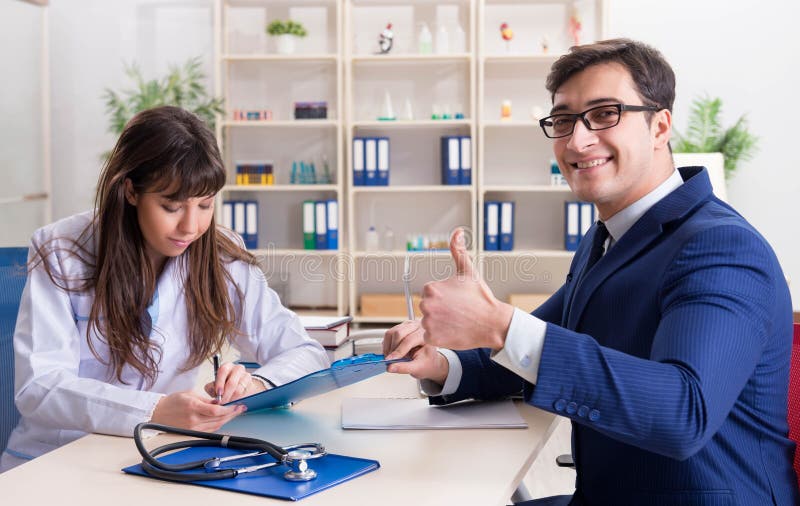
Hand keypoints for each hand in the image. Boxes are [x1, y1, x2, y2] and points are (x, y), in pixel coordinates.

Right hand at [150, 391, 245, 431]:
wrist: (158, 413)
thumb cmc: (173, 401)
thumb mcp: (190, 394)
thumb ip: (206, 399)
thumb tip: (220, 402)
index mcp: (193, 406)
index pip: (216, 410)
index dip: (229, 409)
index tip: (238, 406)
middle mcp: (193, 419)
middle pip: (218, 419)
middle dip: (232, 414)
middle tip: (241, 408)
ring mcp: (192, 428)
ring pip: (216, 425)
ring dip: (227, 419)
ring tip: (235, 413)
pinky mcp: (192, 433)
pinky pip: (209, 430)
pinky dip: (218, 424)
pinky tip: (224, 419)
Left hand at [203, 362, 267, 404]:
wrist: (237, 384)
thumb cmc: (223, 384)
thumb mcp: (214, 384)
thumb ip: (211, 388)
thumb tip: (214, 395)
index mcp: (227, 366)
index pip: (223, 371)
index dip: (219, 383)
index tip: (218, 394)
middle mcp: (238, 369)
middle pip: (232, 382)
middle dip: (225, 395)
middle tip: (221, 403)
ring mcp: (246, 376)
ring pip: (239, 390)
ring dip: (231, 400)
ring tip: (226, 405)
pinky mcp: (251, 384)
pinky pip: (244, 395)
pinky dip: (238, 401)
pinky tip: (233, 404)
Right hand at [383, 320, 448, 383]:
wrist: (428, 360)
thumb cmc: (427, 362)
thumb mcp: (418, 368)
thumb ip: (404, 368)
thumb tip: (390, 367)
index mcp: (425, 335)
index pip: (409, 340)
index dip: (398, 351)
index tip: (390, 360)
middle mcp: (416, 327)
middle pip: (398, 333)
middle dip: (392, 348)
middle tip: (390, 360)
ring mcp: (407, 326)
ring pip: (391, 333)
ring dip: (388, 347)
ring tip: (392, 357)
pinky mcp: (399, 328)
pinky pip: (388, 335)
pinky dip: (387, 345)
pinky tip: (392, 353)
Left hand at [420, 228, 513, 350]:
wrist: (493, 323)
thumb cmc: (481, 297)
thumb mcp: (468, 271)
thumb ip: (458, 250)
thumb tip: (457, 232)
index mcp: (431, 288)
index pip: (429, 293)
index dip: (443, 297)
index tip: (456, 300)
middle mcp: (426, 305)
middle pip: (427, 307)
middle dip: (439, 309)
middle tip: (457, 311)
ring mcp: (428, 323)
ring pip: (428, 322)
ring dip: (439, 323)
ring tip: (456, 321)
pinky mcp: (432, 338)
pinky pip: (429, 336)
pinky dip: (439, 335)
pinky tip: (453, 331)